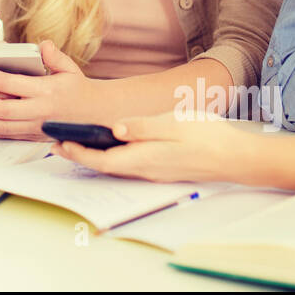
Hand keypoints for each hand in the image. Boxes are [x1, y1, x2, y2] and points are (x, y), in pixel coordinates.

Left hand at [0, 39, 98, 139]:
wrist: (95, 116)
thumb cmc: (79, 89)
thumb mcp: (70, 68)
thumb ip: (55, 56)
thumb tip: (43, 44)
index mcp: (46, 92)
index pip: (9, 84)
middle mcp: (39, 112)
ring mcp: (35, 128)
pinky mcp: (32, 136)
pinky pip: (3, 136)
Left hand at [50, 112, 256, 183]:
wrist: (236, 157)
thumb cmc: (208, 137)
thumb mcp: (172, 123)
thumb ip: (141, 126)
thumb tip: (114, 128)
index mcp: (145, 158)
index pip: (101, 160)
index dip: (77, 153)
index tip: (58, 144)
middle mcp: (146, 170)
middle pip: (105, 166)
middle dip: (79, 155)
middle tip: (58, 144)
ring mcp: (155, 172)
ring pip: (116, 166)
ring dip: (94, 156)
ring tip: (77, 143)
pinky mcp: (163, 169)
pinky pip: (130, 165)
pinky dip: (112, 156)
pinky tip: (111, 145)